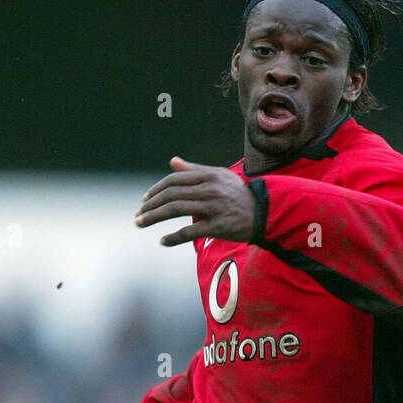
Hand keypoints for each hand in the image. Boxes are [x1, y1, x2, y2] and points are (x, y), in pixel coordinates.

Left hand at [134, 156, 255, 247]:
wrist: (264, 213)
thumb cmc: (238, 195)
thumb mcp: (218, 176)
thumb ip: (194, 170)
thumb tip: (173, 161)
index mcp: (207, 176)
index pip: (174, 181)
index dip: (156, 190)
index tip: (144, 200)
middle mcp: (209, 189)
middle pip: (171, 195)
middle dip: (150, 205)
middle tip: (138, 215)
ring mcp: (213, 208)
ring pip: (175, 211)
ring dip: (154, 218)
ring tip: (141, 224)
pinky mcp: (217, 227)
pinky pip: (189, 232)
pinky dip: (173, 237)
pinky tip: (163, 241)